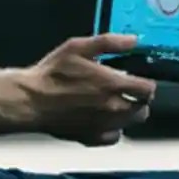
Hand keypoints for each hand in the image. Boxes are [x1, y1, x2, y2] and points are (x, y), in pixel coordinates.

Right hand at [22, 34, 156, 146]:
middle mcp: (112, 108)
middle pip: (143, 109)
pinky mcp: (90, 138)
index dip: (146, 84)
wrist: (30, 100)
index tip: (138, 79)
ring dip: (128, 113)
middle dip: (139, 100)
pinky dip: (114, 129)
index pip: (147, 90)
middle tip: (127, 91)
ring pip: (130, 123)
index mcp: (112, 84)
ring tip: (116, 103)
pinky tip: (104, 118)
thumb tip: (133, 40)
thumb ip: (109, 42)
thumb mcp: (79, 47)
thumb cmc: (52, 74)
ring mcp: (102, 125)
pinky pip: (114, 137)